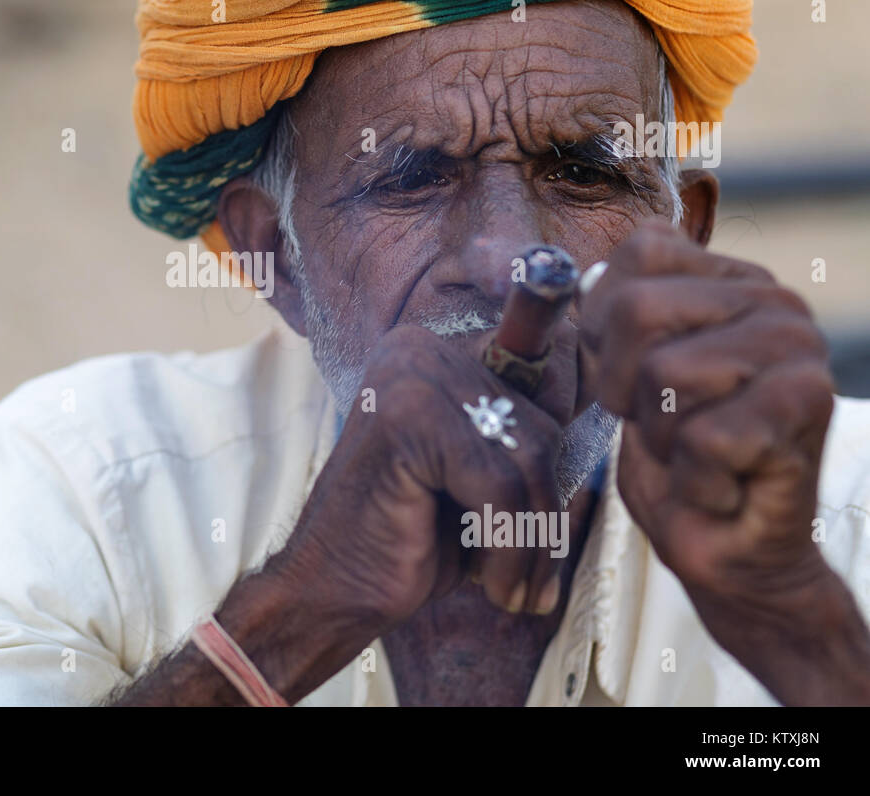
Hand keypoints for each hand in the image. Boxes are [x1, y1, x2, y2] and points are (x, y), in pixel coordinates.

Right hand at [271, 323, 591, 633]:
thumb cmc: (408, 541)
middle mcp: (417, 350)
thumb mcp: (478, 484)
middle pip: (535, 431)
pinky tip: (494, 589)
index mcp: (431, 353)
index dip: (547, 482)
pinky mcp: (407, 421)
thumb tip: (611, 433)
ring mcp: (409, 378)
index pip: (534, 406)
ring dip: (533, 542)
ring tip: (518, 593)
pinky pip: (498, 487)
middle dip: (546, 516)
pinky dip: (509, 550)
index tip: (547, 544)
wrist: (331, 591)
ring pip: (524, 460)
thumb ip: (525, 450)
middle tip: (536, 582)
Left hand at [578, 221, 869, 702]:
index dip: (608, 324)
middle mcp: (774, 300)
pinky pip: (701, 436)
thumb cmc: (675, 460)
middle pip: (638, 308)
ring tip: (697, 453)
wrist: (726, 549)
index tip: (633, 378)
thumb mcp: (623, 376)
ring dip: (662, 435)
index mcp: (730, 279)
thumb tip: (578, 280)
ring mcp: (796, 348)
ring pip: (664, 372)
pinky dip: (694, 478)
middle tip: (666, 426)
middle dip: (625, 386)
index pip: (642, 250)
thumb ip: (610, 319)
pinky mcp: (806, 402)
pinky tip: (724, 484)